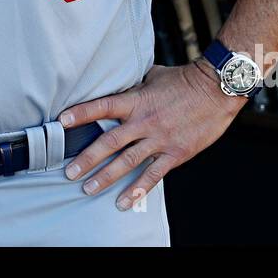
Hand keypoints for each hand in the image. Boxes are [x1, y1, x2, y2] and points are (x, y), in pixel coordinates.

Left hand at [58, 61, 246, 209]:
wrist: (216, 89)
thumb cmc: (184, 80)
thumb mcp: (153, 76)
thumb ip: (134, 85)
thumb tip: (117, 82)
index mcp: (137, 100)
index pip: (102, 106)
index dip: (80, 114)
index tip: (61, 122)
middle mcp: (144, 121)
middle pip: (109, 142)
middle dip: (87, 158)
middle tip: (69, 172)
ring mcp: (160, 139)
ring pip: (127, 162)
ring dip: (106, 177)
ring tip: (88, 188)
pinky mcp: (176, 153)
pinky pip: (154, 175)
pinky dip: (138, 190)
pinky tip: (125, 201)